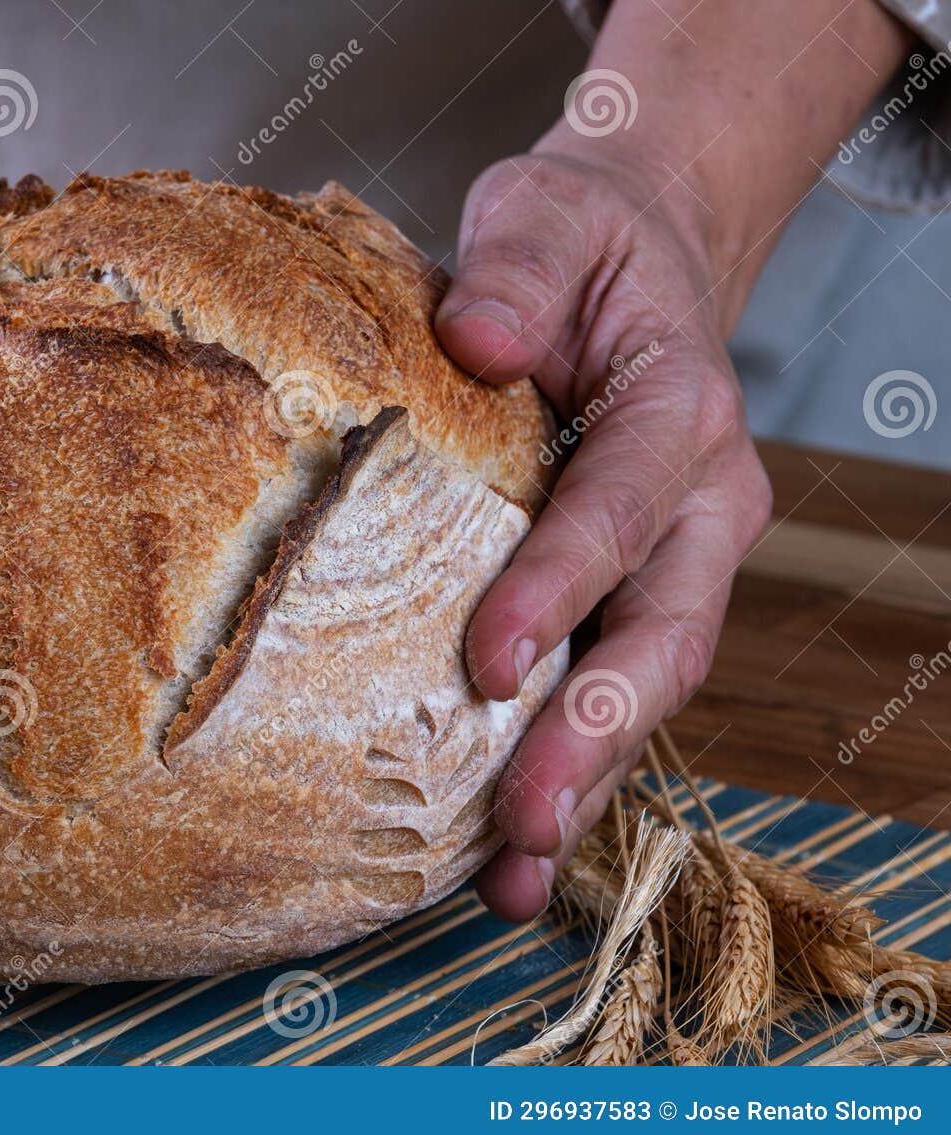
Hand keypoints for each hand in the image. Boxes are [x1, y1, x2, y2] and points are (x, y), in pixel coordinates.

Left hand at [436, 143, 771, 919]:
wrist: (635, 261)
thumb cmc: (579, 244)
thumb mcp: (542, 215)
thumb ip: (517, 270)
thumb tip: (477, 339)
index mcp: (677, 407)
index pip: (619, 506)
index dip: (560, 587)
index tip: (488, 661)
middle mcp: (700, 501)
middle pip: (661, 635)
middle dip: (594, 735)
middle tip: (520, 822)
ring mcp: (679, 559)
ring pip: (646, 688)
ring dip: (585, 784)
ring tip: (510, 877)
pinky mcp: (638, 593)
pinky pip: (615, 691)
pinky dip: (574, 770)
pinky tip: (511, 852)